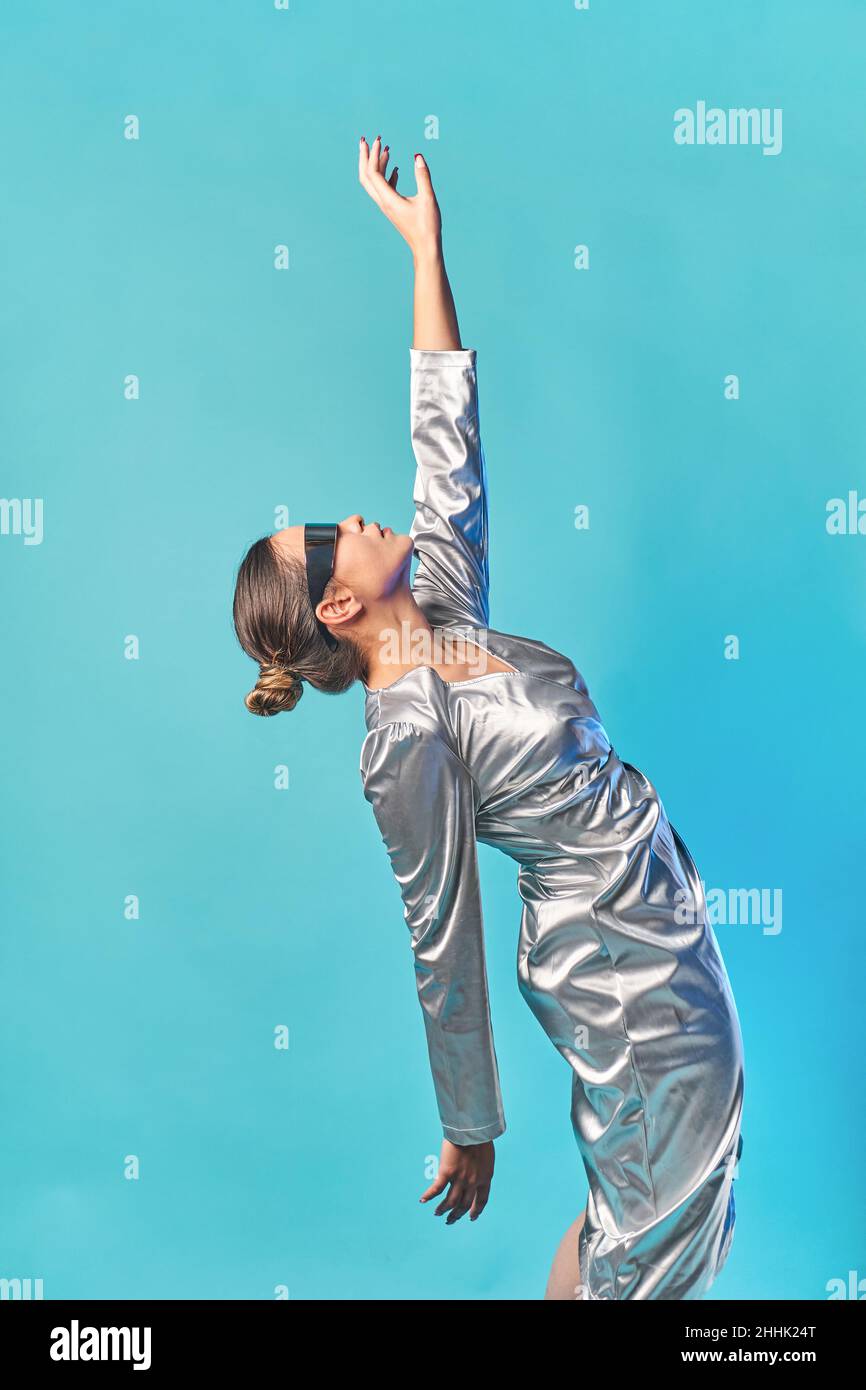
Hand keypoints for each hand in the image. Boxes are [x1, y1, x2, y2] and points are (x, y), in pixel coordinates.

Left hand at [358, 135, 441, 259]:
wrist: (426, 247)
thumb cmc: (427, 226)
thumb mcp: (427, 198)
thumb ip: (423, 176)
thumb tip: (418, 156)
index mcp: (388, 199)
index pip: (373, 173)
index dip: (374, 154)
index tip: (379, 140)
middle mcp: (383, 202)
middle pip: (366, 177)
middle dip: (364, 157)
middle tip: (365, 140)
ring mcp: (387, 206)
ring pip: (374, 182)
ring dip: (376, 164)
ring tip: (385, 149)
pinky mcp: (393, 208)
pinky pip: (384, 189)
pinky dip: (386, 175)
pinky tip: (395, 169)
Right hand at [419, 1138, 494, 1223]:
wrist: (471, 1128)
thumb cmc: (479, 1137)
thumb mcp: (486, 1156)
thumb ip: (481, 1167)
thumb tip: (476, 1171)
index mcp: (485, 1177)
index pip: (482, 1200)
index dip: (476, 1211)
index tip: (471, 1217)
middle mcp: (473, 1182)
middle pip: (465, 1205)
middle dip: (457, 1215)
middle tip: (450, 1220)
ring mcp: (460, 1179)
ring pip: (451, 1202)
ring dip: (443, 1209)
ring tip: (437, 1213)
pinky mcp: (447, 1172)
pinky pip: (437, 1189)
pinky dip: (429, 1195)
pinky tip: (422, 1200)